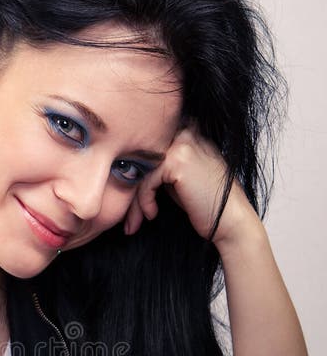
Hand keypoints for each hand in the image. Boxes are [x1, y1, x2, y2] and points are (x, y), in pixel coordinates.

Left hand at [123, 126, 256, 243]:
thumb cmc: (206, 204)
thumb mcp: (179, 178)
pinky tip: (152, 214)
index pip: (146, 148)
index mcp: (187, 133)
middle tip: (128, 219)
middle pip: (140, 159)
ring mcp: (182, 144)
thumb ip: (159, 166)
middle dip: (129, 191)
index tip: (130, 203)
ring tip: (134, 223)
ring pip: (140, 171)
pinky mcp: (178, 160)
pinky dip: (144, 201)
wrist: (230, 220)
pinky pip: (146, 181)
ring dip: (134, 202)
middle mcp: (185, 133)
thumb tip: (125, 168)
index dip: (133, 174)